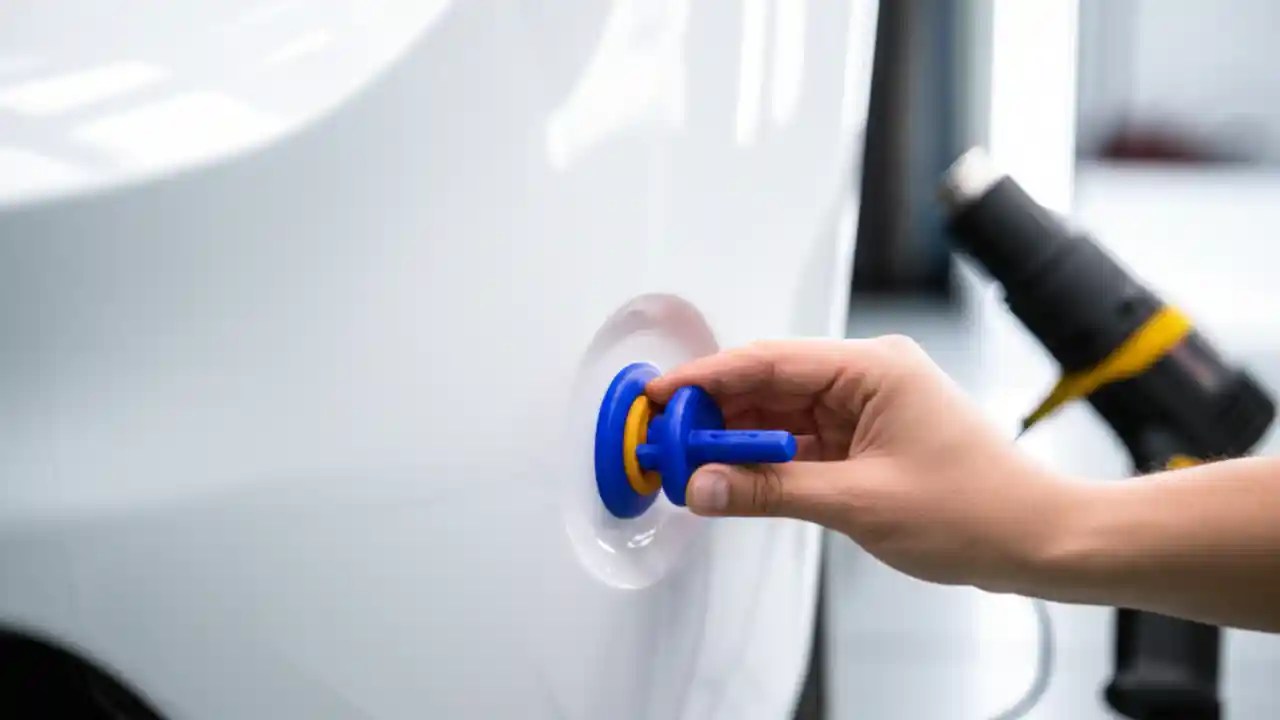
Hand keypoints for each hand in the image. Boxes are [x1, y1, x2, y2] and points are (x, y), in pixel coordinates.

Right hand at [646, 336, 1076, 591]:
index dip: (707, 379)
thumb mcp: (860, 501)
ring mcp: (866, 407)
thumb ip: (771, 491)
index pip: (769, 362)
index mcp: (873, 368)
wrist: (1036, 540)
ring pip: (780, 415)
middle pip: (769, 385)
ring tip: (687, 463)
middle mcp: (867, 376)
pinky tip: (730, 476)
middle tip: (664, 441)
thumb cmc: (974, 510)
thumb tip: (702, 487)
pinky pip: (799, 440)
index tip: (660, 398)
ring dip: (736, 440)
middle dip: (714, 414)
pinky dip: (764, 459)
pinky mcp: (865, 438)